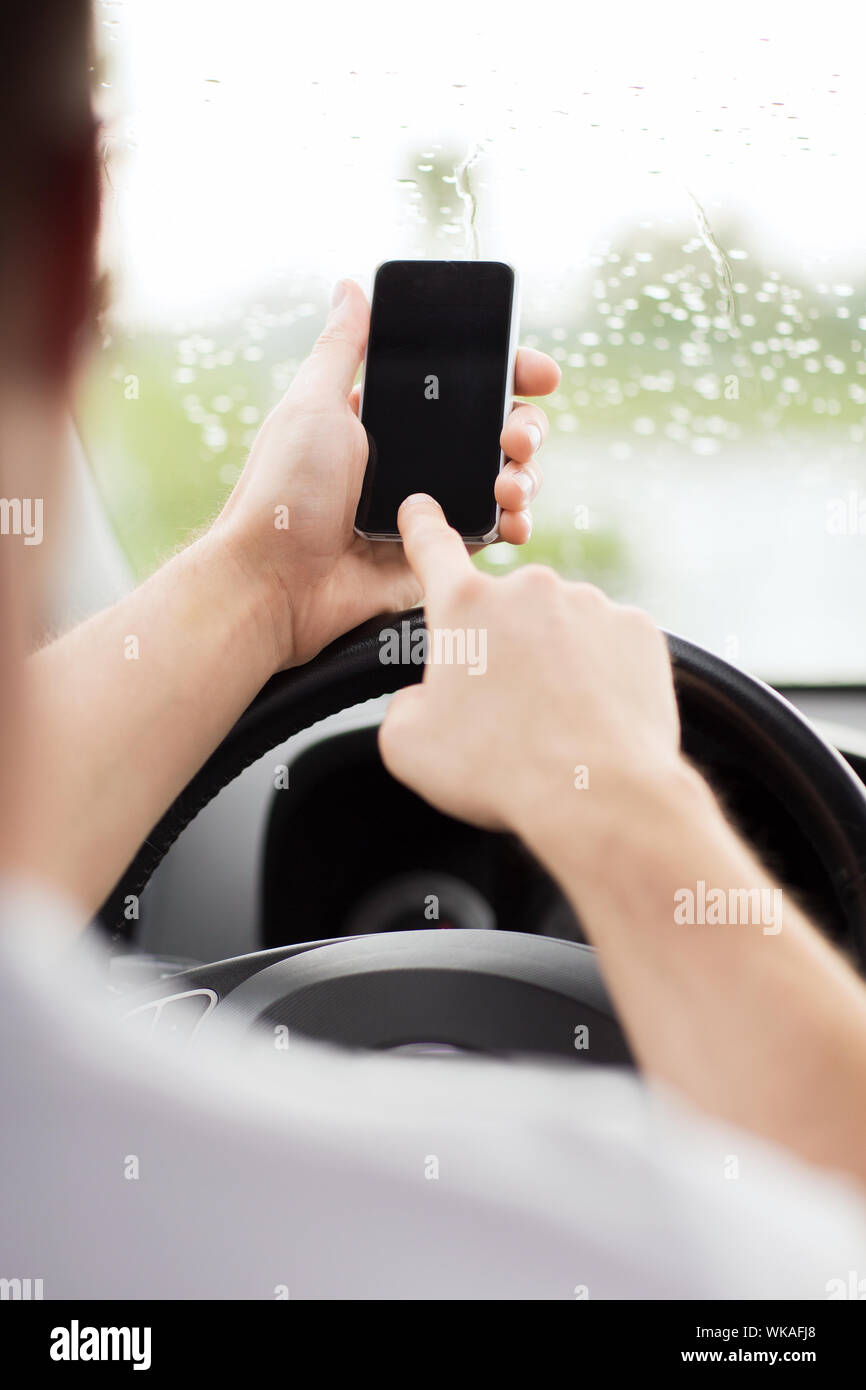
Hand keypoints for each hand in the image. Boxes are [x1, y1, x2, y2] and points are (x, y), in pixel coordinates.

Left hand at [214, 278, 560, 668]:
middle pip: (495, 428)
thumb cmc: (282, 493)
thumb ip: (340, 348)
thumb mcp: (310, 405)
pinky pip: (493, 530)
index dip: (507, 373)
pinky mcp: (439, 550)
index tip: (537, 371)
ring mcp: (431, 505)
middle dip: (524, 425)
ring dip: (526, 474)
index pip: (460, 384)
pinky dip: (514, 522)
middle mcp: (413, 457)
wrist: (276, 584)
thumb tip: (349, 286)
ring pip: (504, 478)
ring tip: (511, 484)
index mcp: (384, 418)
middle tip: (516, 436)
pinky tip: (513, 520)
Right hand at [378, 494, 684, 852]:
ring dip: (552, 661)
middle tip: (504, 710)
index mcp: (466, 606)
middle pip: (504, 610)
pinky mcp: (638, 630)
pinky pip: (607, 644)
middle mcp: (530, 589)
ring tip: (553, 722)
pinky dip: (598, 673)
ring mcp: (591, 605)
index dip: (422, 527)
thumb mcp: (408, 744)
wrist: (599, 794)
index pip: (432, 548)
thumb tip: (426, 696)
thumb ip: (404, 702)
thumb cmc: (499, 771)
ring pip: (560, 627)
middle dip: (500, 648)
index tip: (421, 508)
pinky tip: (592, 716)